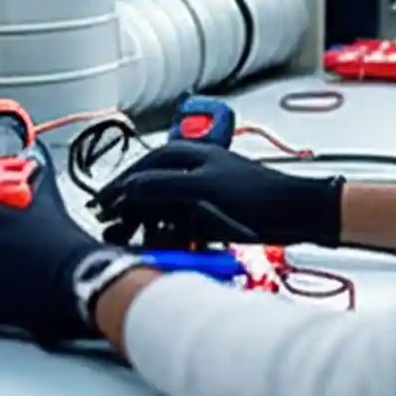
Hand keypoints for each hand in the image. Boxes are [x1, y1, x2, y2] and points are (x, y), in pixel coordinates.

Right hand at [91, 141, 344, 247]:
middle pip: (147, 187)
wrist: (296, 213)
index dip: (116, 190)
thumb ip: (159, 187)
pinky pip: (179, 215)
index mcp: (182, 154)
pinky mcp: (212, 203)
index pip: (136, 170)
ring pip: (162, 203)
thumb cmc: (256, 197)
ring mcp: (200, 184)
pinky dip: (170, 228)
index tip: (99, 207)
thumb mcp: (199, 190)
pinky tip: (167, 241)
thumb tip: (127, 189)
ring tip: (136, 237)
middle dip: (130, 208)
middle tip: (113, 227)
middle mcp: (189, 165)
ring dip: (149, 221)